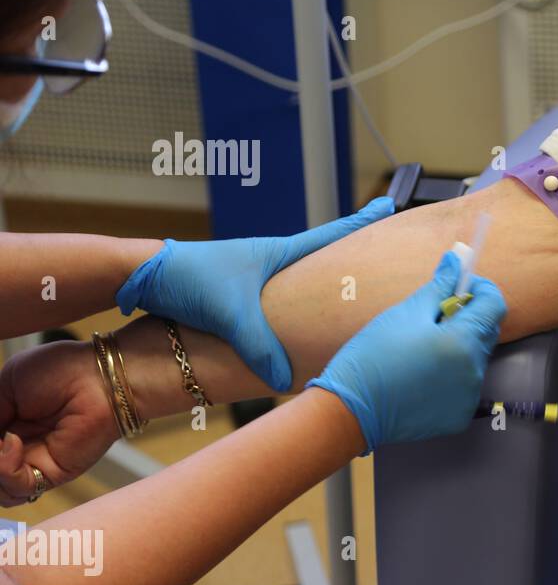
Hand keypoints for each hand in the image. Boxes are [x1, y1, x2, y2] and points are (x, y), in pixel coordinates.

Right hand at [0, 341, 117, 506]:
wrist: (99, 377)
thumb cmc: (60, 370)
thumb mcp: (5, 386)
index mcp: (6, 425)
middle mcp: (18, 449)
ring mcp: (33, 463)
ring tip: (2, 438)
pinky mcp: (52, 474)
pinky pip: (18, 488)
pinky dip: (4, 468)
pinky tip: (13, 441)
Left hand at [115, 197, 395, 392]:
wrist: (143, 277)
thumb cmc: (188, 279)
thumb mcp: (230, 313)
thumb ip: (261, 346)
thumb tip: (287, 378)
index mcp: (279, 253)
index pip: (331, 235)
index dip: (361, 222)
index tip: (387, 206)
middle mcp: (271, 262)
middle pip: (322, 258)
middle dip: (351, 256)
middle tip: (379, 256)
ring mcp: (254, 279)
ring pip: (300, 284)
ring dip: (323, 288)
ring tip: (346, 300)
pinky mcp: (238, 297)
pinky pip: (279, 303)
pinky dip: (295, 311)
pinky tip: (297, 330)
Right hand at [306, 250, 506, 453]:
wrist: (350, 410)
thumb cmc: (373, 356)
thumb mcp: (406, 313)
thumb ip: (439, 286)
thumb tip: (458, 260)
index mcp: (462, 342)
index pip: (495, 304)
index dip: (480, 289)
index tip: (460, 286)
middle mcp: (473, 371)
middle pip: (487, 331)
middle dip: (468, 317)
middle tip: (434, 315)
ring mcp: (468, 397)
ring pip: (475, 359)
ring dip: (459, 346)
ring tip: (422, 349)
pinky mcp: (459, 416)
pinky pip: (465, 385)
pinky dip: (451, 375)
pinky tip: (422, 374)